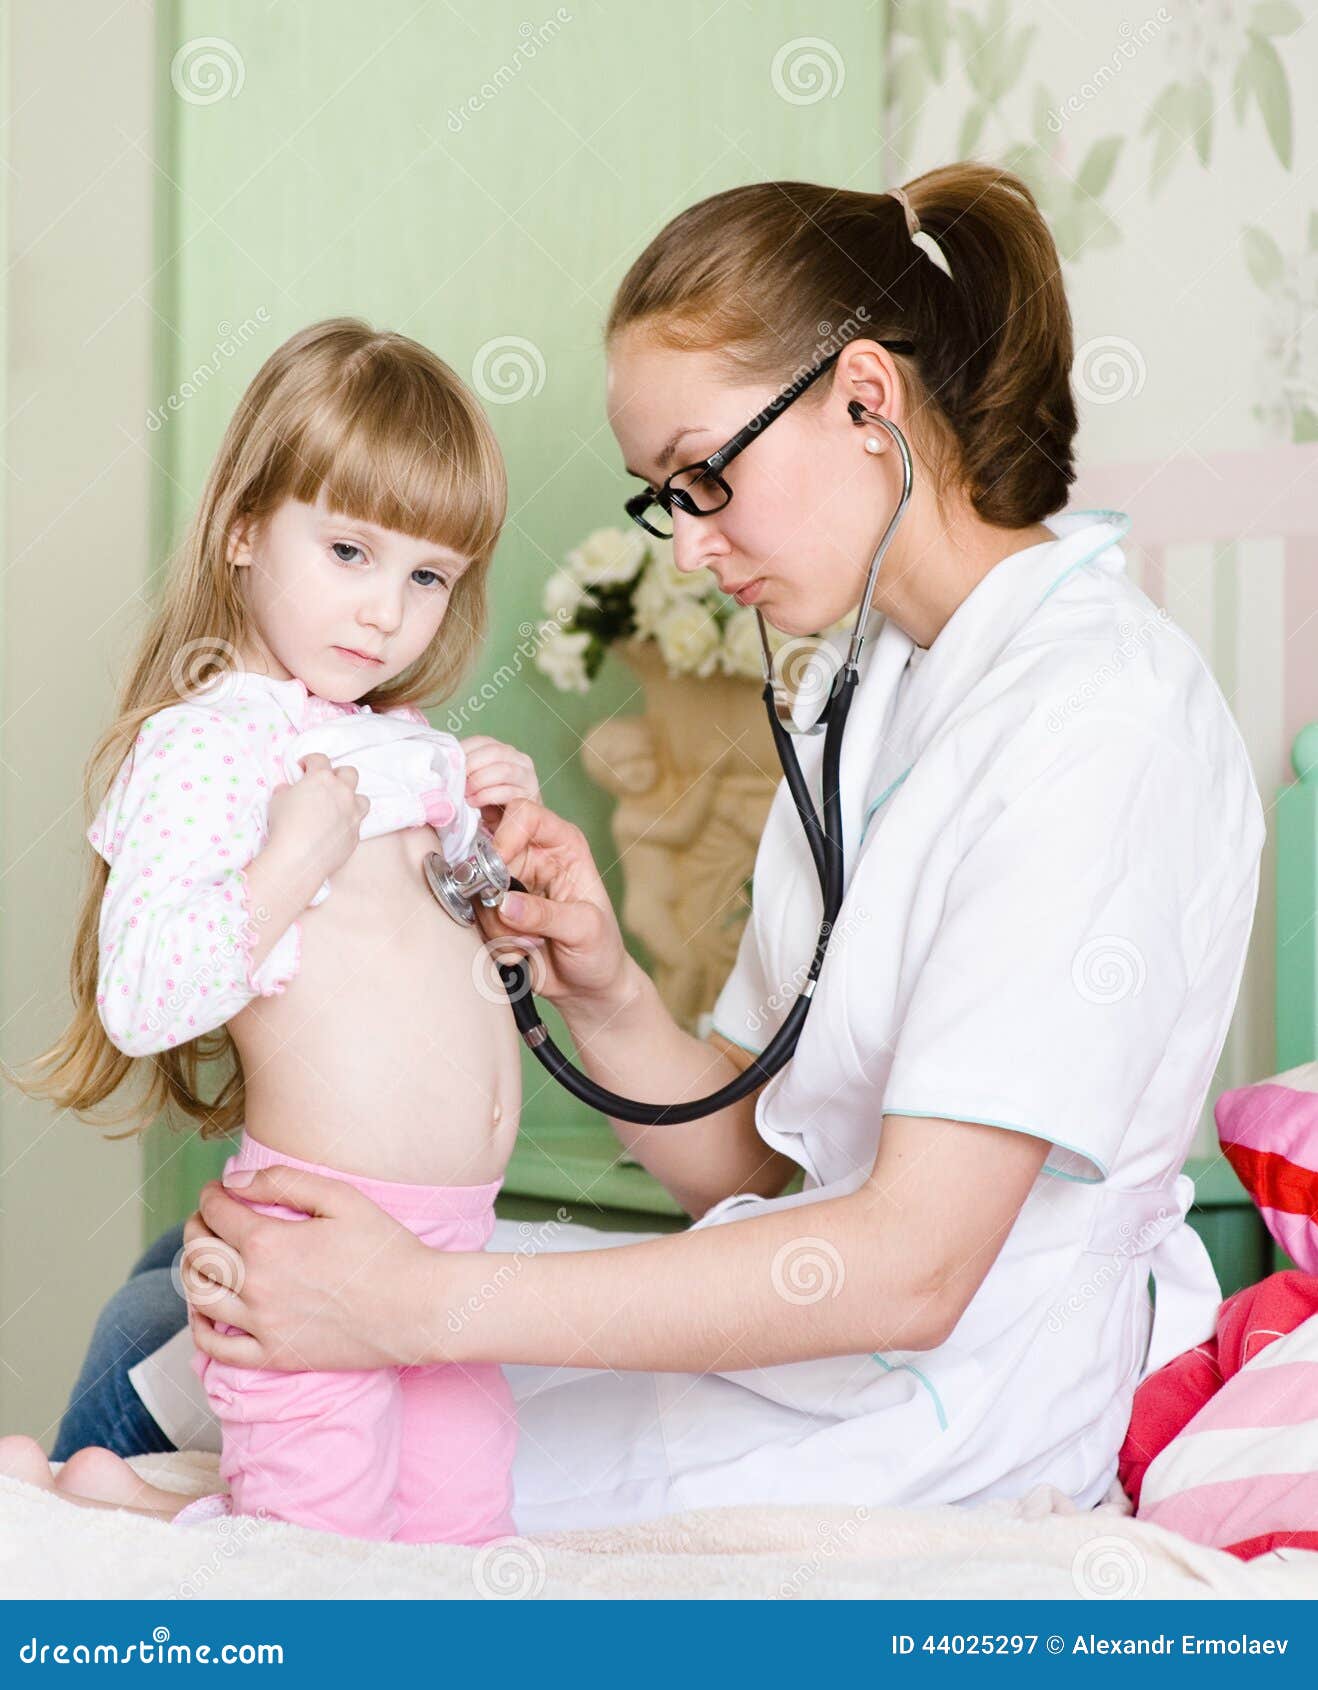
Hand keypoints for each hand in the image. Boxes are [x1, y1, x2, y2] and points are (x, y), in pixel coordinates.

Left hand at [181, 1167, 442, 1370]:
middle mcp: (256, 1286)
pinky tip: (205, 1312)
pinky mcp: (274, 1356)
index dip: (210, 1197)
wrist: (416, 1308)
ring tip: (203, 1259)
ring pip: (200, 1298)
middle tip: (206, 1219)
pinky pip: (217, 1349)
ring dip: (191, 1272)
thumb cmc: (385, 1249)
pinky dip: (200, 1328)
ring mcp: (262, 1325)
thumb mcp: (341, 1198)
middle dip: (195, 1229)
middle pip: (200, 1255)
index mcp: (270, 1243)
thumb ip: (284, 1182)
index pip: (217, 1214)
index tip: (215, 1190)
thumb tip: (235, 1182)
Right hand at [266, 751, 368, 883]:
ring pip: (362, 799)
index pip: (320, 759)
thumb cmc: (284, 826)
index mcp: (322, 779)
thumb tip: (289, 790)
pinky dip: (346, 823)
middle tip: (324, 786)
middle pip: (349, 773)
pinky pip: (356, 824)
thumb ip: (286, 790)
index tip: (303, 769)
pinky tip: (333, 831)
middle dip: (337, 776)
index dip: (310, 761)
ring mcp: (353, 814)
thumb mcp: (277, 801)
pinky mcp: (356, 834)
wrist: (298, 859)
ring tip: (336, 808)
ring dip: (351, 800)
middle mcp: (343, 793)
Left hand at [458, 734, 538, 831]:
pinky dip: (486, 796)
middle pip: (495, 752)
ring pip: (504, 771)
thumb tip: (446, 762)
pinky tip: (473, 802)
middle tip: (457, 779)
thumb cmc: (491, 802)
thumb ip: (468, 769)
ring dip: (479, 781)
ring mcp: (528, 778)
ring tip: (465, 793)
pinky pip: (507, 792)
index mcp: (506, 751)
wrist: (510, 826)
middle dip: (472, 765)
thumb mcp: (478, 781)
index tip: (450, 763)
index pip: (483, 741)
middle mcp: (521, 760)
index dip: (464, 750)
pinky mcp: (529, 797)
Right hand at [472, 796, 629, 1006]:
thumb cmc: (600, 949)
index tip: (498, 866)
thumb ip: (545, 914)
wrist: (587, 987)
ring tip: (533, 943)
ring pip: (478, 892)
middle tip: (512, 918)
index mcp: (563, 845)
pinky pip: (476, 920)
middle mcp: (533, 858)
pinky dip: (496, 942)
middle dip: (494, 891)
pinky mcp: (495, 913)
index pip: (524, 814)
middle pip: (489, 852)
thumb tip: (504, 904)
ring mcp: (511, 886)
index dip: (505, 834)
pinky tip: (522, 951)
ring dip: (500, 926)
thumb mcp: (584, 929)